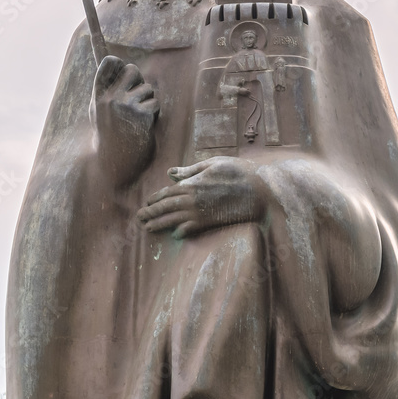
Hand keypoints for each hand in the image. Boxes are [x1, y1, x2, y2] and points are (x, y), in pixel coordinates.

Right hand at [89, 56, 158, 184]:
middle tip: (136, 94)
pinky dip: (153, 112)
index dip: (119, 62)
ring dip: (147, 100)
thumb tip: (116, 63)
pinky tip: (144, 124)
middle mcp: (110, 98)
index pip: (108, 63)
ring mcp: (126, 106)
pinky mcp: (141, 115)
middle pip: (132, 69)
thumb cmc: (108, 135)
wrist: (113, 163)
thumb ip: (106, 89)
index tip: (122, 68)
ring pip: (147, 88)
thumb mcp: (99, 110)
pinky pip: (154, 103)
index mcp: (98, 95)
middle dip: (138, 80)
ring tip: (138, 116)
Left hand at [137, 156, 266, 239]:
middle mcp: (192, 199)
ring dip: (159, 224)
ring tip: (148, 228)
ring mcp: (200, 213)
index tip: (147, 203)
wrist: (259, 189)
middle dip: (151, 213)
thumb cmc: (238, 171)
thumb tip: (170, 173)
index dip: (155, 198)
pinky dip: (181, 232)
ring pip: (173, 220)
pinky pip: (191, 229)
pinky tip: (175, 235)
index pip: (167, 192)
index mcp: (192, 183)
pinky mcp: (210, 222)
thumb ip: (191, 170)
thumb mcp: (212, 163)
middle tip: (139, 218)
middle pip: (166, 207)